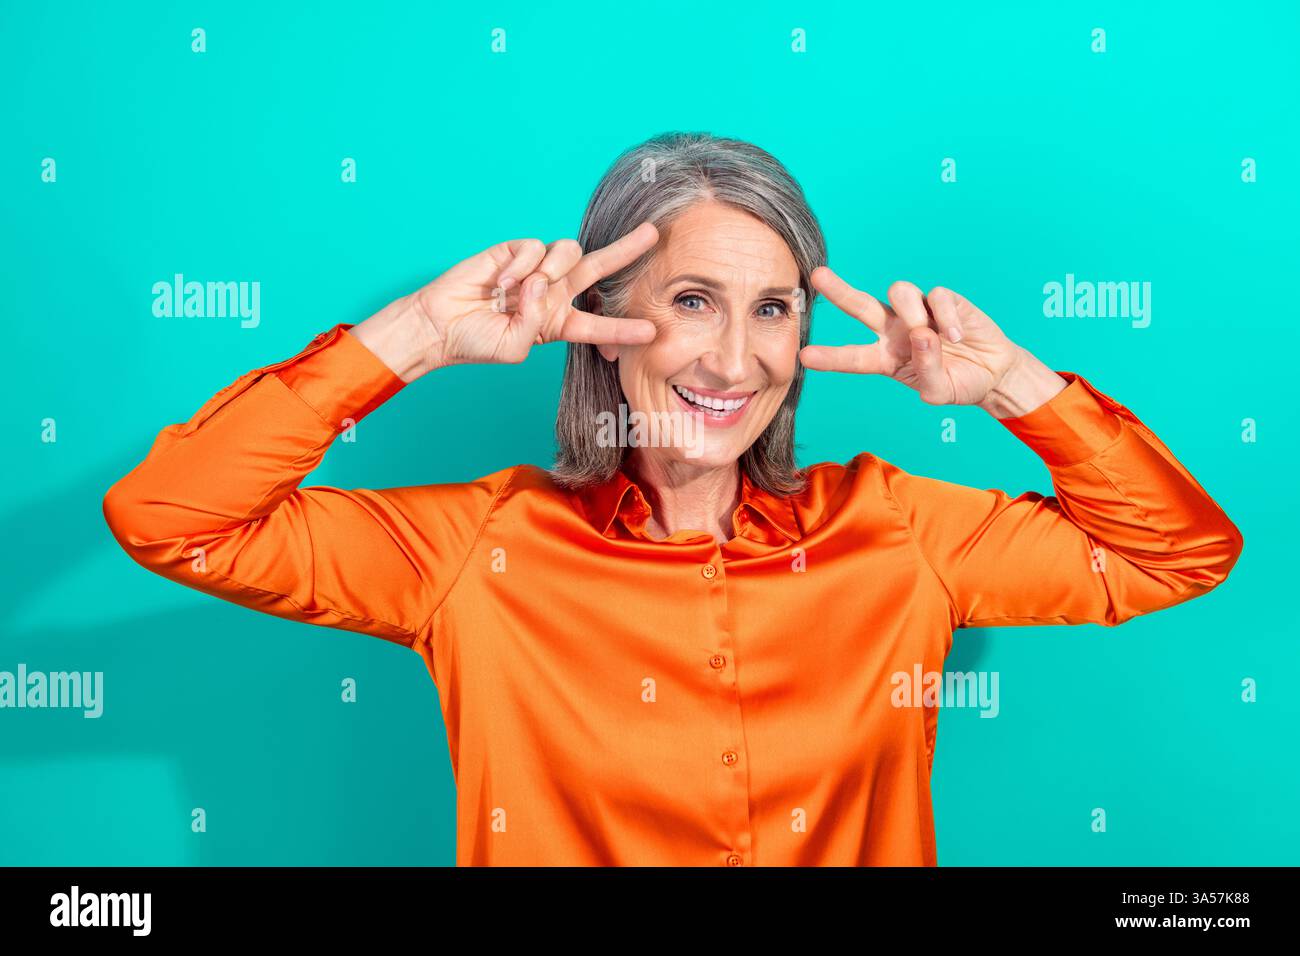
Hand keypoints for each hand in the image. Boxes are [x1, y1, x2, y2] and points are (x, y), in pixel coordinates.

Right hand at [413, 222, 659, 367]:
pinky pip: (536, 248)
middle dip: (626, 250)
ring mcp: (537, 269)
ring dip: (551, 269)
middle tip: (653, 235)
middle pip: (599, 269)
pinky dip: (520, 266)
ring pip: (569, 252)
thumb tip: (540, 282)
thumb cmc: (476, 341)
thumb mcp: (513, 347)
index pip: (598, 325)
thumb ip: (534, 321)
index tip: (651, 333)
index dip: (623, 329)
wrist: (440, 323)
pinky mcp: (516, 250)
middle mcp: (554, 293)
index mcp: (559, 323)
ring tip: (520, 291)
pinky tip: (499, 284)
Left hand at [799, 270, 1021, 405]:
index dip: (830, 357)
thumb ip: (927, 372)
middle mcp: (895, 331)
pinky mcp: (944, 300)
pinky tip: (955, 335)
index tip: (804, 357)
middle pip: (861, 306)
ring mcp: (918, 312)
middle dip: (840, 291)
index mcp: (885, 358)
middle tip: (818, 276)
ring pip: (899, 292)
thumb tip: (923, 335)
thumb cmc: (959, 382)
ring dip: (911, 313)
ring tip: (927, 335)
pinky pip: (936, 296)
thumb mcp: (940, 392)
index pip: (853, 357)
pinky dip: (946, 316)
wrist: (992, 372)